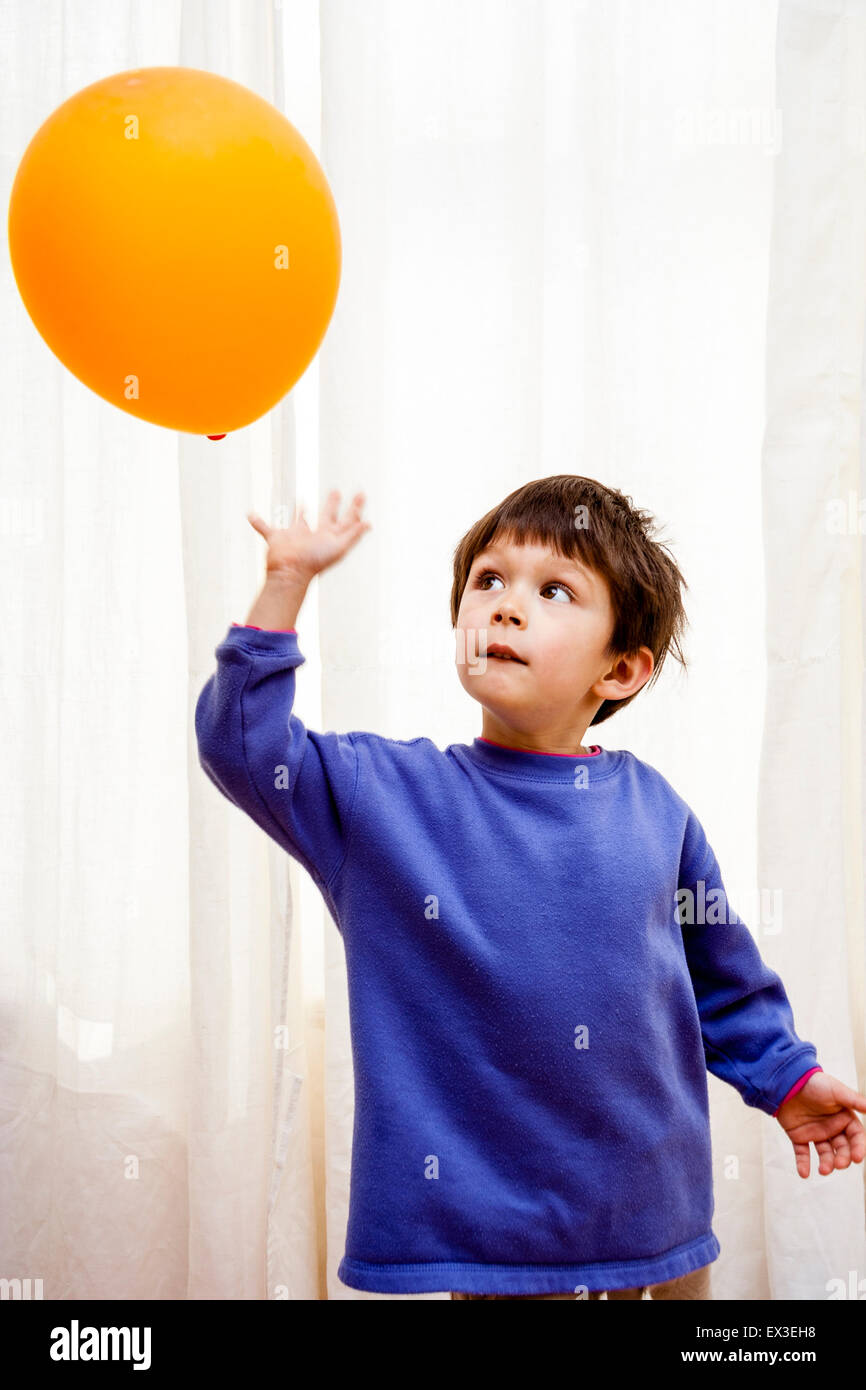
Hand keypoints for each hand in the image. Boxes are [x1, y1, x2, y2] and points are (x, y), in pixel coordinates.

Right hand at [247, 490, 370, 578]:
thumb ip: (353, 535)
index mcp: (329, 537)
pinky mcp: (276, 538)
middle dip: (332, 504)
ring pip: (298, 519)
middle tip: (335, 490)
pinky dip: (257, 522)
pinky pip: (265, 528)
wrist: (289, 573)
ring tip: (301, 501)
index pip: (346, 520)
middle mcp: (314, 535)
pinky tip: (251, 516)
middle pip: (326, 516)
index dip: (355, 508)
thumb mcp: (338, 547)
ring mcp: (295, 536)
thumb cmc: (314, 562)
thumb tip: (368, 523)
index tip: (361, 494)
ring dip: (298, 511)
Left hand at [774, 1072, 865, 1177]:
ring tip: (823, 1170)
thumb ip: (854, 1100)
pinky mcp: (798, 1136)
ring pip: (825, 1153)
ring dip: (826, 1163)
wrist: (787, 1079)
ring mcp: (815, 1133)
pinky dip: (803, 1164)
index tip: (857, 1158)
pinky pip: (802, 1153)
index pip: (856, 1137)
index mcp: (844, 1118)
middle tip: (839, 1164)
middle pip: (842, 1148)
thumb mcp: (837, 1091)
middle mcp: (831, 1128)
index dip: (858, 1148)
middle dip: (842, 1158)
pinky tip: (804, 1173)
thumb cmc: (815, 1083)